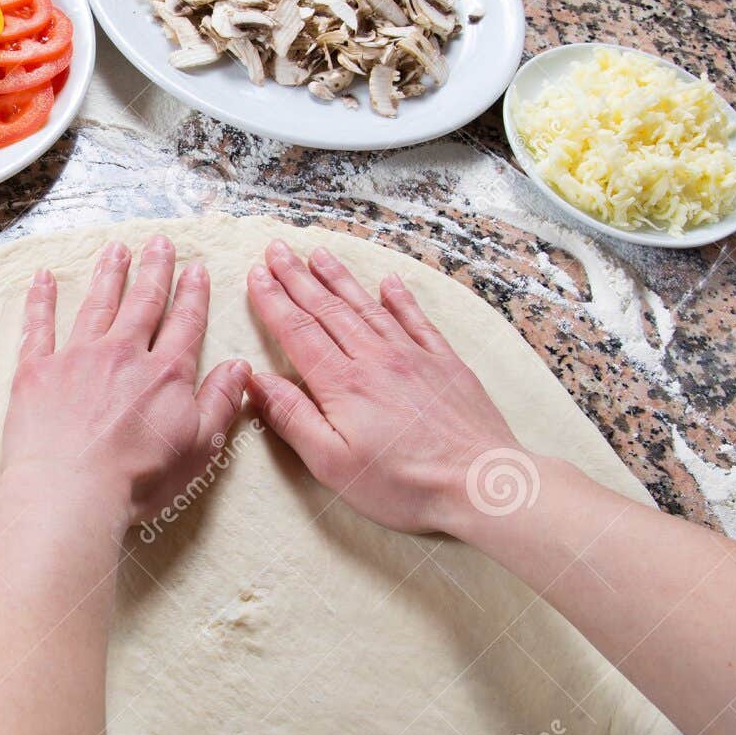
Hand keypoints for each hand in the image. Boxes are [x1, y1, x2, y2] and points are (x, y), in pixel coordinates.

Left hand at [0, 235, 250, 529]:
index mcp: (165, 374)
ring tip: (116, 249)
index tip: (195, 269)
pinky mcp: (37, 371)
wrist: (70, 493)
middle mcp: (123, 354)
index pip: (185, 323)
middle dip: (154, 270)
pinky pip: (39, 325)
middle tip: (159, 242)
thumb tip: (240, 367)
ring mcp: (77, 357)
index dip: (192, 295)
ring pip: (97, 304)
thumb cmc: (137, 480)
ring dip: (109, 274)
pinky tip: (44, 278)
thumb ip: (221, 403)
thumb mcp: (199, 448)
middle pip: (143, 303)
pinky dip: (41, 299)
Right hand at [245, 239, 520, 536]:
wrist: (480, 483)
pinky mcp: (445, 364)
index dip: (273, 300)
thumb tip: (255, 381)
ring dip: (339, 278)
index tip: (255, 274)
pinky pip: (417, 320)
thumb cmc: (403, 486)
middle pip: (328, 309)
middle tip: (277, 249)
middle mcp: (375, 359)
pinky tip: (389, 281)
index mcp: (343, 384)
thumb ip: (292, 418)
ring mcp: (413, 357)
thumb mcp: (332, 464)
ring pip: (368, 307)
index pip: (298, 331)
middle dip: (298, 277)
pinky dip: (400, 298)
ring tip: (318, 254)